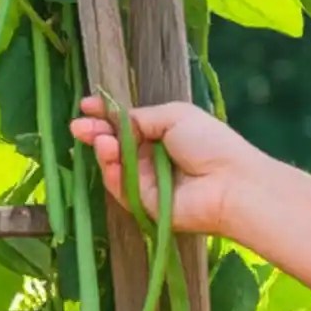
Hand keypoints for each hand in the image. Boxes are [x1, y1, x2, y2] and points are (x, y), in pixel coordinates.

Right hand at [71, 98, 270, 235]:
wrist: (231, 183)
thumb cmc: (210, 143)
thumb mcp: (175, 116)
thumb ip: (140, 117)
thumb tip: (115, 118)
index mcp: (165, 134)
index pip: (128, 124)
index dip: (107, 115)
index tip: (87, 104)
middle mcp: (154, 159)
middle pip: (116, 145)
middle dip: (96, 132)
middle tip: (79, 124)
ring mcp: (148, 183)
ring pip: (114, 166)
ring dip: (103, 149)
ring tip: (100, 137)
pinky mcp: (144, 205)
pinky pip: (120, 187)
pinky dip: (111, 170)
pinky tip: (108, 151)